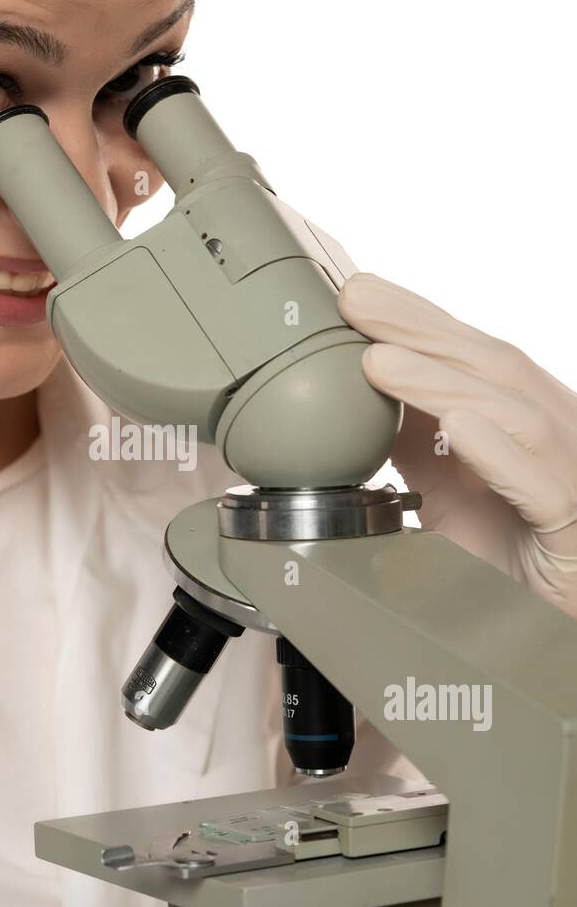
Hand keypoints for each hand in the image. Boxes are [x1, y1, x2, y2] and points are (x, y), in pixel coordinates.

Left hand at [336, 272, 576, 620]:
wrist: (549, 616)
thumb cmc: (506, 544)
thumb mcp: (443, 483)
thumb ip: (411, 439)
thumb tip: (350, 394)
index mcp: (520, 413)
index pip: (469, 351)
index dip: (416, 316)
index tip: (356, 290)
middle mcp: (551, 431)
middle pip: (490, 365)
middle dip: (418, 328)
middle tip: (355, 302)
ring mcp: (568, 474)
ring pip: (513, 414)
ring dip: (441, 383)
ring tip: (379, 364)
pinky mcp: (572, 526)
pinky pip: (541, 487)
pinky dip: (498, 454)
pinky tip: (459, 429)